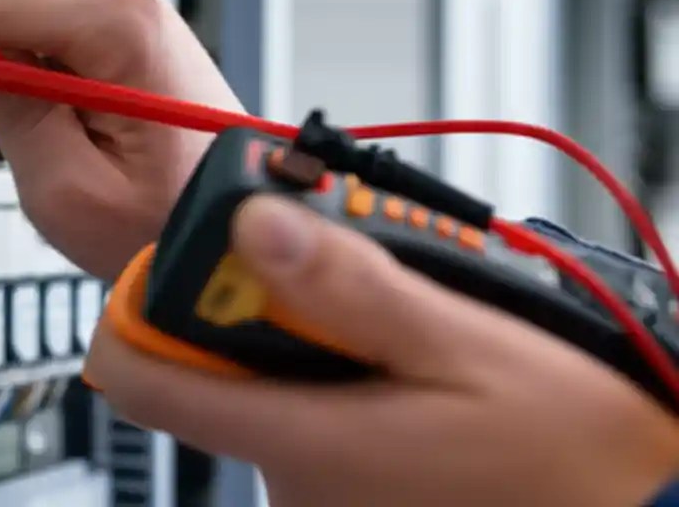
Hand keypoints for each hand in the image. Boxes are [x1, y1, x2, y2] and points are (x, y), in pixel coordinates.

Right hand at [0, 0, 241, 279]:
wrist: (229, 221)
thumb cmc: (167, 220)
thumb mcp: (67, 192)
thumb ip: (10, 112)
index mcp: (119, 31)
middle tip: (21, 110)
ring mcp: (133, 2)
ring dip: (14, 37)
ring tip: (58, 115)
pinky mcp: (131, 18)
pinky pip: (51, 4)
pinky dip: (37, 43)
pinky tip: (72, 100)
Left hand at [85, 196, 678, 506]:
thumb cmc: (565, 446)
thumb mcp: (465, 343)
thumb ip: (350, 283)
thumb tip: (255, 224)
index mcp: (299, 438)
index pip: (141, 374)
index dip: (139, 301)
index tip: (191, 251)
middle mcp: (288, 475)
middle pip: (208, 360)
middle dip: (254, 295)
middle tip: (330, 254)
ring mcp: (314, 487)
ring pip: (261, 376)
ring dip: (304, 325)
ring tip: (388, 304)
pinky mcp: (343, 487)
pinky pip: (302, 405)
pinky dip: (331, 364)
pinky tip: (396, 349)